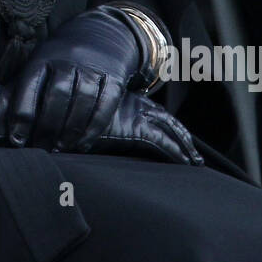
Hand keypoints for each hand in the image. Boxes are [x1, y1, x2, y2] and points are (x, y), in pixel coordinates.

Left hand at [11, 7, 200, 162]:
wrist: (100, 35)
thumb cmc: (61, 60)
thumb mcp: (41, 63)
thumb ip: (29, 89)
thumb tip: (15, 129)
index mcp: (44, 56)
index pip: (30, 85)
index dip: (22, 114)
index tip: (17, 140)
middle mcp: (68, 59)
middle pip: (57, 94)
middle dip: (46, 126)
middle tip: (40, 148)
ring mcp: (93, 67)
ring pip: (82, 100)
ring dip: (69, 130)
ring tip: (60, 148)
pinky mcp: (113, 77)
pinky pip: (104, 105)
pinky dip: (92, 128)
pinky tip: (82, 145)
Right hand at [86, 90, 202, 164]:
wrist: (67, 106)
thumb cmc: (75, 112)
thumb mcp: (92, 113)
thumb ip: (100, 120)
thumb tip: (97, 134)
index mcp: (128, 99)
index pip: (156, 111)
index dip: (170, 124)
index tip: (179, 136)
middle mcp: (136, 105)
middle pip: (167, 119)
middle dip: (183, 135)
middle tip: (194, 154)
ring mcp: (137, 115)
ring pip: (170, 128)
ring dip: (184, 144)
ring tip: (194, 161)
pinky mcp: (135, 130)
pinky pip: (162, 142)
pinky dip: (175, 152)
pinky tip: (184, 162)